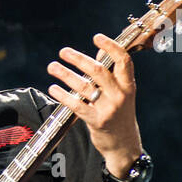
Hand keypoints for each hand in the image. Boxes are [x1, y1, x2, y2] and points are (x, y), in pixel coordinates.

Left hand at [46, 33, 143, 171]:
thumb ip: (111, 75)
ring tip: (52, 66)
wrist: (124, 144)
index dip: (110, 47)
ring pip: (83, 86)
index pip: (123, 61)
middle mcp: (120, 95)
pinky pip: (76, 105)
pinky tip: (53, 88)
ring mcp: (108, 109)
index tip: (96, 37)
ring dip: (65, 74)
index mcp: (129, 86)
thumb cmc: (120, 114)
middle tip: (63, 51)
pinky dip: (62, 95)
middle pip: (98, 71)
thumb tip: (99, 54)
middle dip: (78, 59)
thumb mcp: (122, 94)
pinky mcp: (96, 121)